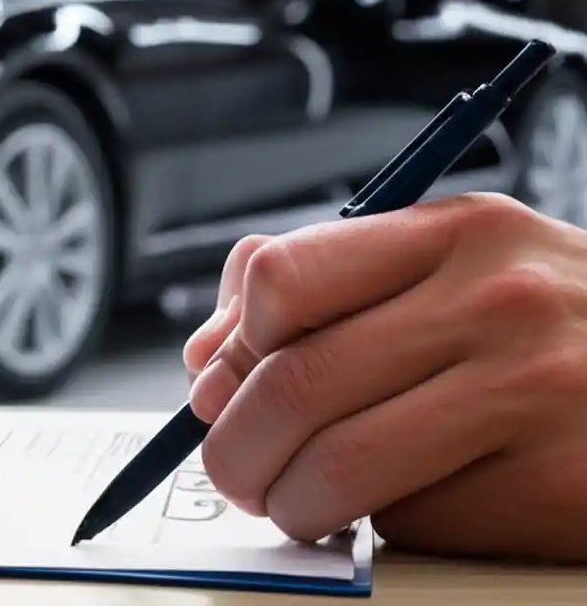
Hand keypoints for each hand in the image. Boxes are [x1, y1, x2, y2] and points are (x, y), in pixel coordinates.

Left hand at [183, 194, 586, 562]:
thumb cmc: (550, 329)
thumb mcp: (454, 272)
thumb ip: (327, 294)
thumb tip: (208, 360)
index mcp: (455, 233)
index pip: (280, 279)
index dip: (233, 344)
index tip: (225, 383)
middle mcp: (495, 303)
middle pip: (291, 386)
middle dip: (232, 450)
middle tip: (234, 472)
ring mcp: (533, 395)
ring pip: (334, 468)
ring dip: (287, 503)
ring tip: (295, 502)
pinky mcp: (556, 487)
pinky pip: (410, 521)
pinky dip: (381, 526)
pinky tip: (413, 500)